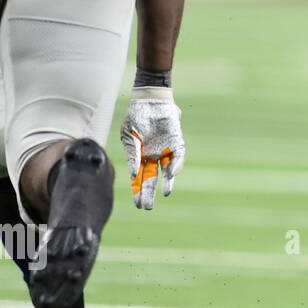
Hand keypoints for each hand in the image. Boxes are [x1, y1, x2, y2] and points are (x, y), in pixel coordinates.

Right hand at [120, 87, 184, 208]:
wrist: (150, 100)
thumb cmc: (137, 117)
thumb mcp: (130, 137)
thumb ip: (132, 155)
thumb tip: (133, 173)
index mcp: (140, 157)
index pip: (138, 177)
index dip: (138, 190)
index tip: (137, 203)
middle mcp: (153, 156)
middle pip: (151, 178)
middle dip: (148, 192)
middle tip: (146, 207)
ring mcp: (165, 150)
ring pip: (166, 171)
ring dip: (166, 183)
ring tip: (164, 195)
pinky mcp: (176, 142)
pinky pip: (177, 156)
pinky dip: (174, 165)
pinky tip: (170, 175)